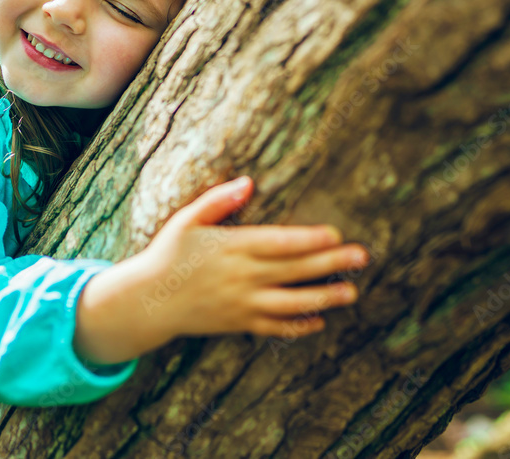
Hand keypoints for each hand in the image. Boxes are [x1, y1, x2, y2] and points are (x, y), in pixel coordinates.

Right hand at [137, 176, 369, 342]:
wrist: (148, 301)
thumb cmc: (168, 254)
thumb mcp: (187, 220)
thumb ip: (218, 201)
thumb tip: (248, 182)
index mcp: (232, 248)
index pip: (278, 243)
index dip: (308, 239)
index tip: (335, 234)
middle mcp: (241, 277)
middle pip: (293, 270)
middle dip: (330, 263)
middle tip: (361, 256)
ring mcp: (241, 303)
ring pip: (290, 303)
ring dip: (323, 298)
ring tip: (352, 293)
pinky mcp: (238, 323)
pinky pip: (273, 328)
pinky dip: (297, 326)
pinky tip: (319, 320)